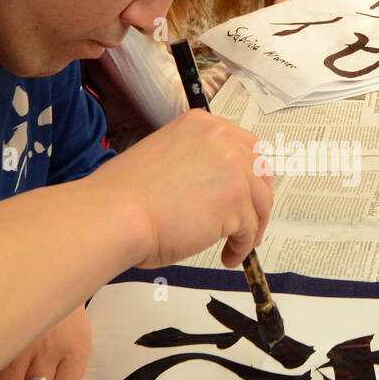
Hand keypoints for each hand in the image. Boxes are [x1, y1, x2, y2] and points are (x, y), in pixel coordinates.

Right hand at [100, 108, 272, 269]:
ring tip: (235, 245)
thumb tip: (214, 186)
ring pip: (260, 202)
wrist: (117, 213)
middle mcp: (220, 139)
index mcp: (200, 124)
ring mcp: (232, 168)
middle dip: (257, 198)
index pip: (243, 144)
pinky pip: (249, 229)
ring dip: (250, 227)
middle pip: (260, 171)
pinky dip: (241, 247)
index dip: (248, 173)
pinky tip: (227, 255)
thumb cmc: (127, 195)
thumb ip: (195, 162)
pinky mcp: (236, 201)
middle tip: (248, 220)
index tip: (245, 191)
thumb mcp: (165, 158)